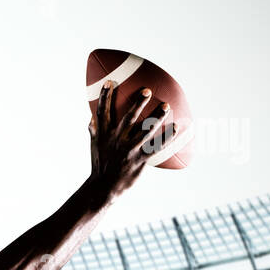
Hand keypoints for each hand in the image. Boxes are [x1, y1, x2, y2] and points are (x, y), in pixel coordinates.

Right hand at [87, 81, 176, 198]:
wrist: (103, 188)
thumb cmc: (99, 165)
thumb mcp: (94, 147)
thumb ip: (94, 131)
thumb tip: (91, 118)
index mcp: (103, 135)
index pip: (103, 112)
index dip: (105, 97)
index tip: (110, 82)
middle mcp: (116, 140)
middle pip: (128, 118)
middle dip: (137, 103)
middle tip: (147, 90)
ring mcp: (128, 150)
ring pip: (145, 131)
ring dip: (156, 118)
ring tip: (167, 106)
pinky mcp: (139, 159)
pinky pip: (156, 146)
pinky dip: (167, 137)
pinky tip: (177, 127)